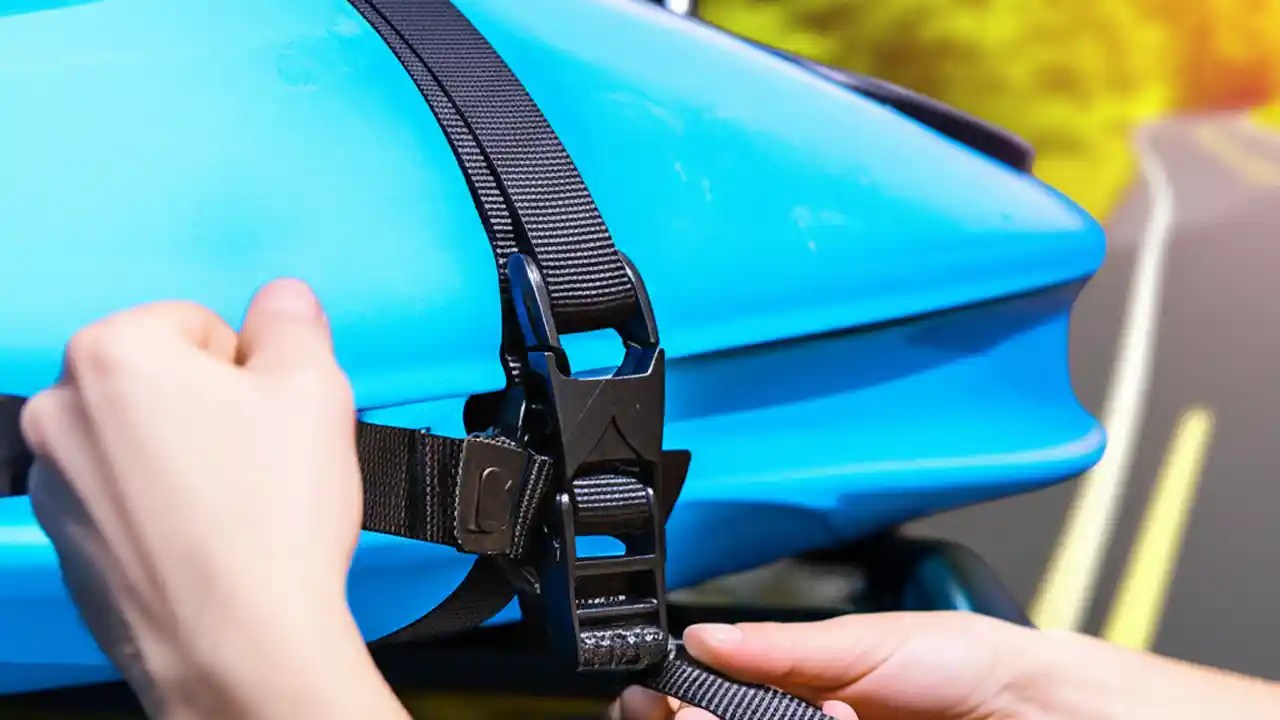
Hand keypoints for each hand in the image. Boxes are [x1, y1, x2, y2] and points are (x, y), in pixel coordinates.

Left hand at [21, 280, 406, 718]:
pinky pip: (121, 493)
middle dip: (210, 404)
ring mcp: (53, 481)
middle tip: (260, 456)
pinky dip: (160, 503)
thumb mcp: (314, 387)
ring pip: (139, 435)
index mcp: (112, 353)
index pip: (197, 323)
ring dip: (184, 452)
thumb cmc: (271, 517)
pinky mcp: (63, 541)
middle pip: (159, 376)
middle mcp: (59, 410)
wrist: (238, 645)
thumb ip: (293, 322)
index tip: (269, 416)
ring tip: (236, 504)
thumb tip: (281, 300)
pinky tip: (207, 537)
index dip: (249, 367)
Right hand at [614, 611, 1279, 719]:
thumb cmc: (967, 661)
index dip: (680, 694)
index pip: (721, 690)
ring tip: (720, 719)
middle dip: (688, 719)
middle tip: (665, 715)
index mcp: (806, 681)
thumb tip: (705, 639)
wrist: (1034, 707)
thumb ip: (782, 647)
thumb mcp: (865, 642)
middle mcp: (811, 719)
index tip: (648, 696)